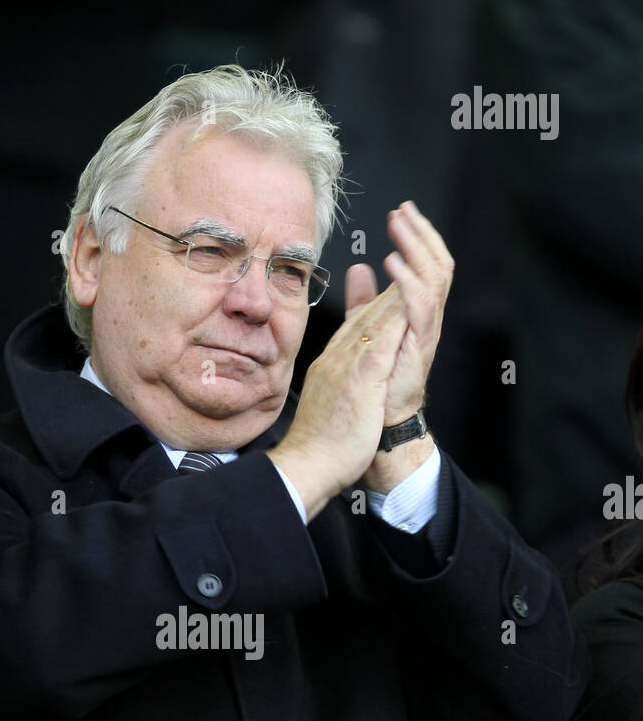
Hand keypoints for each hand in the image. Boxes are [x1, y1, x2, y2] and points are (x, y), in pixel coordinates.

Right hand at [268, 280, 408, 516]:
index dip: (377, 298)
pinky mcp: (361, 378)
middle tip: (409, 254)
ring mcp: (347, 365)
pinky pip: (381, 340)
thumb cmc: (320, 444)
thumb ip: (342, 379)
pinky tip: (410, 299)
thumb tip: (349, 369)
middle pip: (368, 314)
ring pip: (375, 319)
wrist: (307, 466)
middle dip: (391, 284)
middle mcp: (337, 358)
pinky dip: (395, 317)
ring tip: (414, 261)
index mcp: (332, 364)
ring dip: (396, 289)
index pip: (358, 324)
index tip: (395, 279)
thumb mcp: (332, 403)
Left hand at [345, 200, 453, 423]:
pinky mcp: (418, 346)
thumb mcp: (368, 329)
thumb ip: (366, 301)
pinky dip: (408, 282)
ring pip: (433, 278)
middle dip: (421, 233)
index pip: (425, 263)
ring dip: (416, 248)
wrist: (374, 423)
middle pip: (436, 263)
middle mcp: (426, 318)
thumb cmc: (374, 381)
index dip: (416, 235)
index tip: (400, 211)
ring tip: (400, 225)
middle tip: (403, 209)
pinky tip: (394, 264)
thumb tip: (360, 269)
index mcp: (415, 310)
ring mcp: (425, 331)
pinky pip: (421, 307)